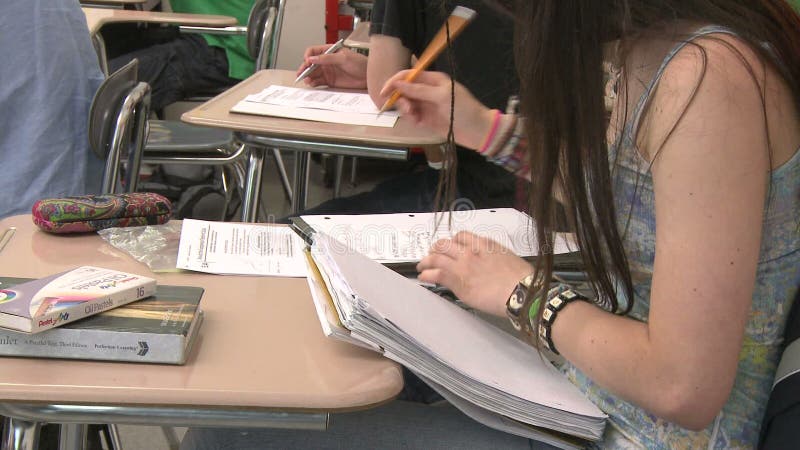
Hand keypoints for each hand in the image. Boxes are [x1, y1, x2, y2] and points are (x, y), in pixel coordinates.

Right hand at [296, 44, 367, 88]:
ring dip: (308, 77)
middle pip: (311, 64)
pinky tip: (312, 84)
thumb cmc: (359, 63)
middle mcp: (326, 61)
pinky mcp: (330, 81)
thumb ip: (327, 58)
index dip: (308, 56)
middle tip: (301, 74)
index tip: (307, 61)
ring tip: (307, 81)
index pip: (313, 51)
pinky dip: (314, 83)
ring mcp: (328, 71)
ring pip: (313, 73)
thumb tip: (312, 59)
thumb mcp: (343, 58)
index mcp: (329, 51)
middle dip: (305, 68)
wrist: (368, 76)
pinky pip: (319, 82)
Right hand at [379, 70, 494, 149]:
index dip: (394, 82)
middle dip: (401, 99)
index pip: (408, 75)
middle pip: (404, 90)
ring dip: (407, 111)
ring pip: (407, 104)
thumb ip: (419, 90)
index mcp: (433, 80)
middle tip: (408, 110)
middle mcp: (428, 90)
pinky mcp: (427, 119)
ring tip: (416, 118)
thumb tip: (398, 83)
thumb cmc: (464, 109)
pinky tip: (419, 123)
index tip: (384, 93)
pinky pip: (413, 116)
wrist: (478, 131)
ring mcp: (427, 105)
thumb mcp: (441, 96)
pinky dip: (412, 119)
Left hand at [416, 231, 532, 316]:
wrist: (521, 291)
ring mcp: (462, 266)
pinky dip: (427, 275)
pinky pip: (436, 274)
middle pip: (445, 244)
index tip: (450, 246)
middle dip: (436, 249)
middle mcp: (470, 251)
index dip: (452, 242)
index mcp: (484, 244)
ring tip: (422, 266)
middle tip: (433, 254)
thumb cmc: (521, 278)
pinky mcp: (457, 281)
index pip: (461, 236)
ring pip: (436, 257)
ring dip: (426, 261)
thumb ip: (492, 256)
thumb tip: (487, 261)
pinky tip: (424, 277)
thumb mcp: (507, 258)